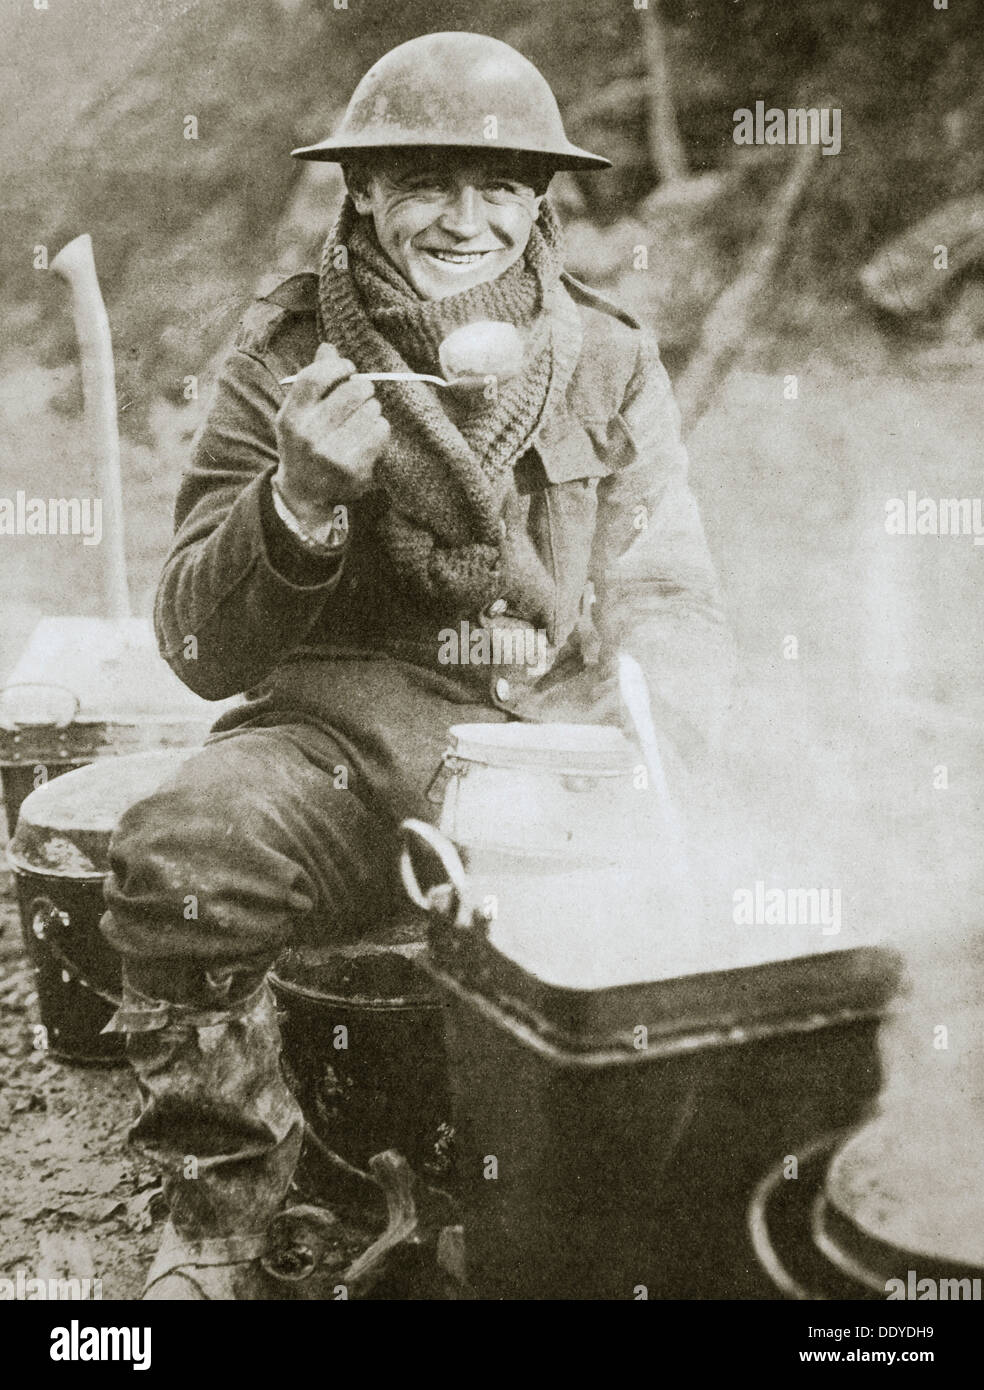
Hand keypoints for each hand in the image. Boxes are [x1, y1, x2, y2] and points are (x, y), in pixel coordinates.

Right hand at [274, 343, 389, 522]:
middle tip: (361, 396)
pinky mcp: (354, 468)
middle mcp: (308, 435)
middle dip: (363, 388)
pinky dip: (380, 428)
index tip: (348, 369)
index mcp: (290, 416)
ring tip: (362, 420)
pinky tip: (369, 435)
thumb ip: (313, 379)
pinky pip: (381, 431)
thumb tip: (330, 347)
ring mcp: (331, 453)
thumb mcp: (298, 412)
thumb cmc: (305, 442)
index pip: (317, 376)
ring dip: (372, 410)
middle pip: (352, 391)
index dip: (339, 366)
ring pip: (371, 410)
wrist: (304, 492)